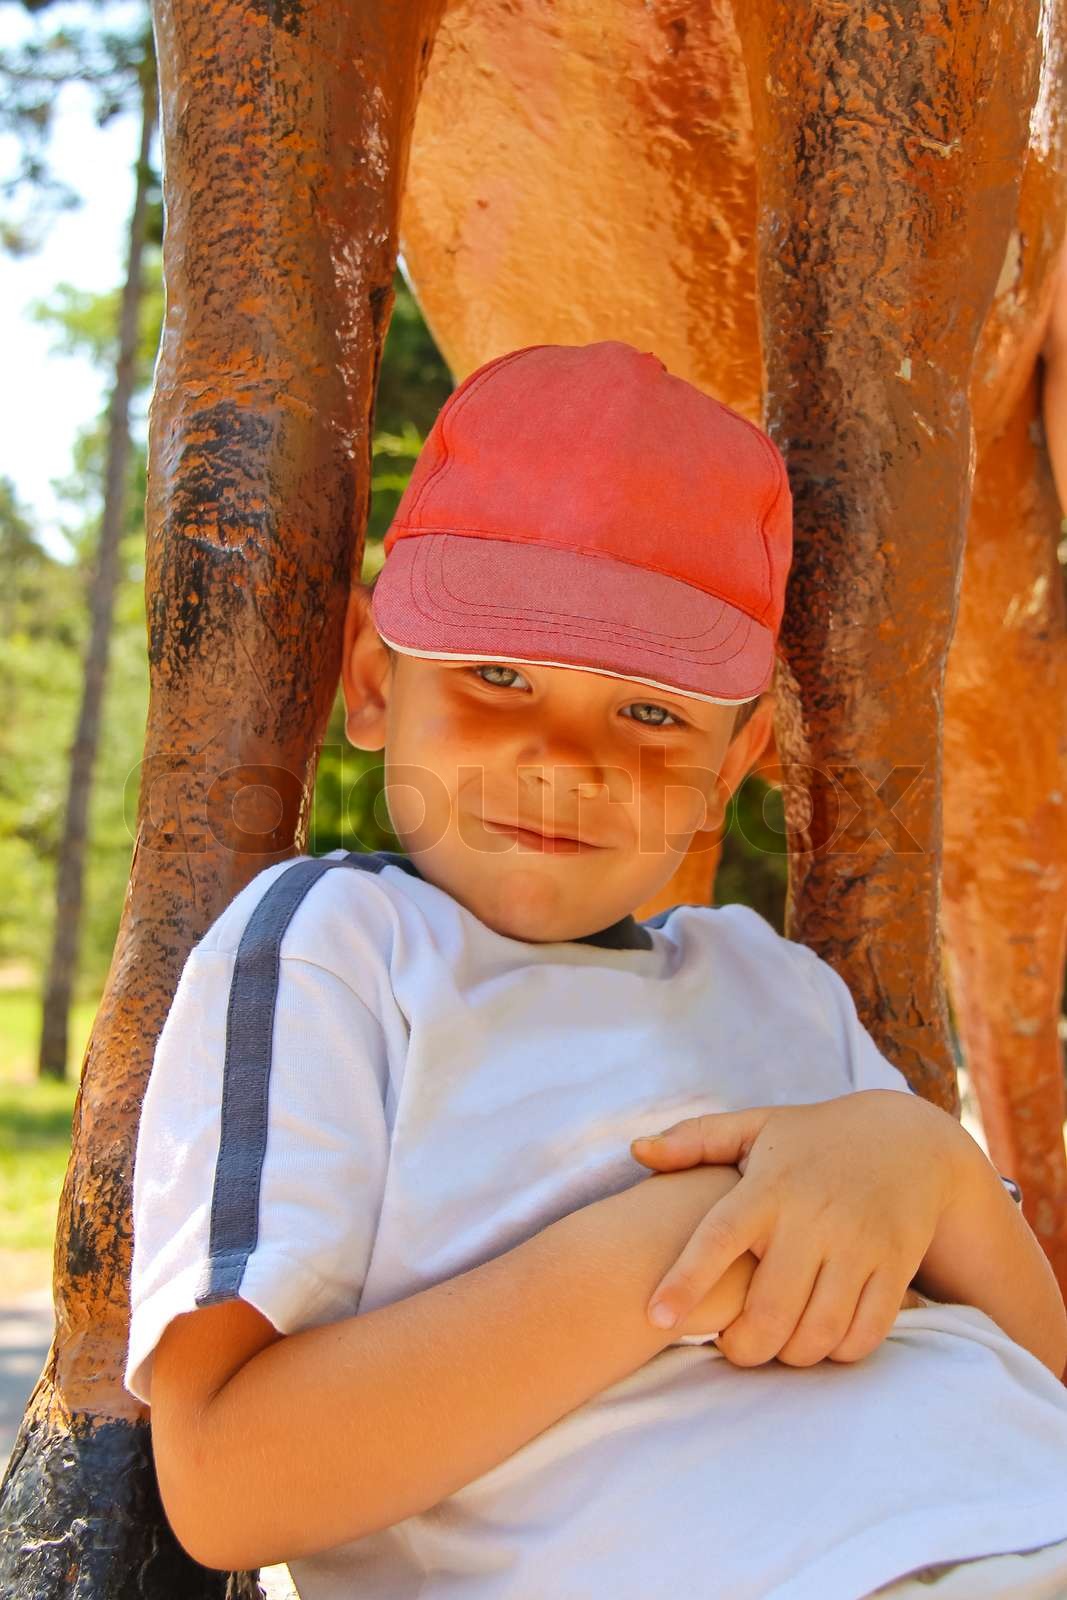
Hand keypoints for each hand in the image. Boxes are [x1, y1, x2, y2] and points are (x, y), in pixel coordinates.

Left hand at [630, 1090, 961, 1367]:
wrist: (908, 1141)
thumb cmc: (813, 1140)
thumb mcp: (757, 1126)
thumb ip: (695, 1140)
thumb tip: (636, 1151)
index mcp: (769, 1187)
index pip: (719, 1237)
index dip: (685, 1281)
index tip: (656, 1316)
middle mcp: (813, 1217)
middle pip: (770, 1309)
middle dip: (744, 1347)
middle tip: (731, 1346)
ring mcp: (859, 1244)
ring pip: (818, 1332)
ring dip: (790, 1355)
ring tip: (773, 1343)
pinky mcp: (896, 1266)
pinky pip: (864, 1334)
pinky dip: (837, 1352)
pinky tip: (819, 1339)